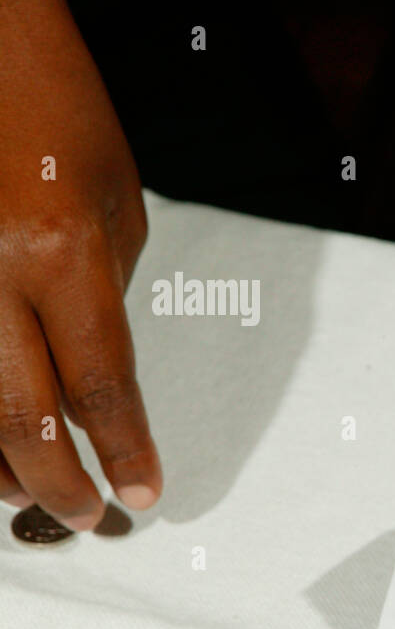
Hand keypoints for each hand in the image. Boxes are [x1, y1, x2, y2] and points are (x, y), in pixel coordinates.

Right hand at [0, 0, 158, 528]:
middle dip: (55, 480)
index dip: (122, 448)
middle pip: (17, 412)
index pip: (101, 382)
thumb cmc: (56, 110)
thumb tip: (93, 376)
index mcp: (61, 250)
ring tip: (26, 495)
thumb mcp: (118, 202)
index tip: (143, 493)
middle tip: (86, 518)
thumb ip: (106, 293)